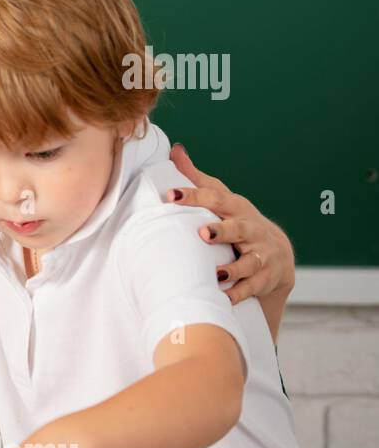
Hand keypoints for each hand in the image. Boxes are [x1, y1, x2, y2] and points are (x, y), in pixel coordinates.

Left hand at [166, 143, 295, 305]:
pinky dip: (239, 294)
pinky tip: (225, 298)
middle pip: (239, 228)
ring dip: (234, 269)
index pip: (214, 198)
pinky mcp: (266, 278)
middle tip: (203, 234)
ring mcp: (261, 254)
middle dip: (222, 231)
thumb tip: (175, 149)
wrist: (277, 254)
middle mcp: (251, 229)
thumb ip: (198, 178)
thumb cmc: (238, 221)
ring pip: (250, 262)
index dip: (193, 195)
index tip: (170, 195)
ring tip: (217, 274)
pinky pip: (252, 288)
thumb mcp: (222, 199)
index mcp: (236, 208)